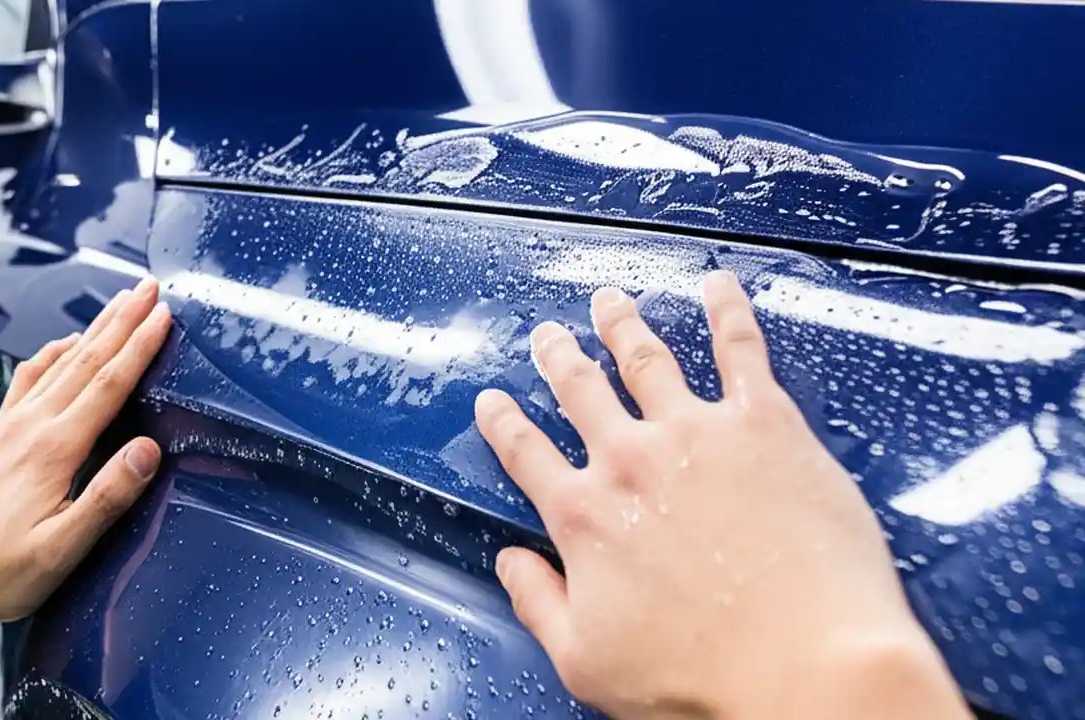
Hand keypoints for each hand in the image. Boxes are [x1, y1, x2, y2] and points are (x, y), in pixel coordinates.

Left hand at [0, 278, 170, 636]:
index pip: (107, 385)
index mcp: (54, 449)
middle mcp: (32, 426)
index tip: (164, 316)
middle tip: (150, 289)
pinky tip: (65, 345)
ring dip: (95, 329)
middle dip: (122, 321)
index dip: (139, 347)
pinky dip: (53, 352)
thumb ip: (109, 496)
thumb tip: (148, 450)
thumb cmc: (6, 570)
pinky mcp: (2, 435)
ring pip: (61, 362)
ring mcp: (14, 426)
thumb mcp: (64, 547)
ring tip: (121, 303)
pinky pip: (31, 378)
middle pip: (86, 359)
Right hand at [475, 271, 971, 719]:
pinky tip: (718, 284)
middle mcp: (630, 460)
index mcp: (584, 516)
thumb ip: (538, 603)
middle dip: (559, 358)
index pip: (527, 453)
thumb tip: (510, 564)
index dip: (503, 423)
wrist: (803, 667)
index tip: (493, 402)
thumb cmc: (701, 679)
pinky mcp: (764, 423)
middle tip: (549, 334)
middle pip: (581, 391)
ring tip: (610, 300)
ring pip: (647, 358)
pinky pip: (740, 348)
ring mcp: (697, 432)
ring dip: (622, 323)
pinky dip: (727, 309)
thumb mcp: (587, 661)